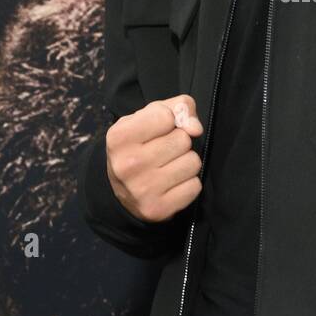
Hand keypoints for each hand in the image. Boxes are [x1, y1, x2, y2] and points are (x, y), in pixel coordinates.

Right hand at [106, 93, 203, 222]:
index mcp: (119, 137)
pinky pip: (195, 186)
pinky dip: (188, 183)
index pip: (166, 116)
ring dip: (186, 162)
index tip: (158, 130)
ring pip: (193, 162)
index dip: (168, 120)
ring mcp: (142, 189)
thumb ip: (178, 107)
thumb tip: (195, 128)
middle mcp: (127, 164)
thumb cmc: (140, 146)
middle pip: (183, 140)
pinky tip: (172, 184)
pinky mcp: (157, 209)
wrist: (123, 192)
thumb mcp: (149, 117)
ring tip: (168, 167)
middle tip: (163, 152)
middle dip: (179, 143)